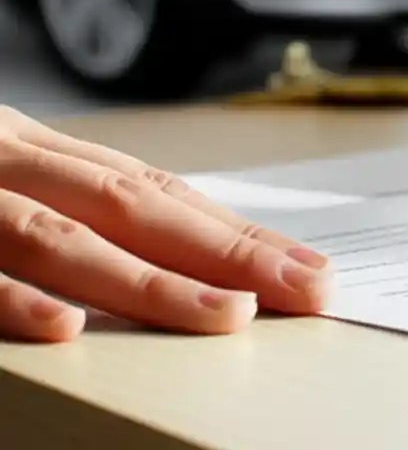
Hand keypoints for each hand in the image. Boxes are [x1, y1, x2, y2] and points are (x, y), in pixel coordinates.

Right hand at [0, 106, 330, 342]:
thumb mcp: (3, 174)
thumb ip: (68, 205)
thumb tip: (176, 257)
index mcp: (39, 151)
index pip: (157, 193)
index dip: (235, 233)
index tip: (307, 270)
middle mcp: (13, 163)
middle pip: (131, 207)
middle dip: (226, 253)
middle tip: (303, 289)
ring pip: (59, 236)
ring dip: (150, 279)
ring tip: (228, 314)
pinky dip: (15, 298)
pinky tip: (68, 325)